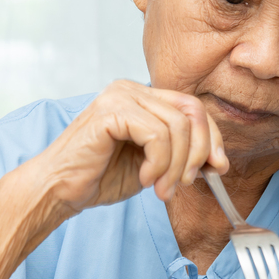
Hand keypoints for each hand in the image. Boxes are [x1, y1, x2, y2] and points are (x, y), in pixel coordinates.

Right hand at [29, 80, 228, 213]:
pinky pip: (157, 135)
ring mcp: (120, 95)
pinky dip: (158, 163)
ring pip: (177, 126)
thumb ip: (181, 155)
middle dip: (198, 152)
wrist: (60, 189)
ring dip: (175, 166)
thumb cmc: (99, 177)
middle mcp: (131, 89)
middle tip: (184, 182)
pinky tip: (144, 178)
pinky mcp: (111, 111)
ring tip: (160, 187)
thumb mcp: (153, 165)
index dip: (212, 138)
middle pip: (192, 111)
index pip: (193, 108)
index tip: (217, 168)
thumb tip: (218, 160)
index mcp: (142, 97)